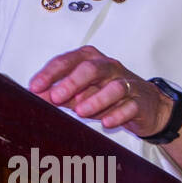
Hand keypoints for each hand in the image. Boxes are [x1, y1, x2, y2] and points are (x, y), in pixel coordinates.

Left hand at [28, 45, 170, 139]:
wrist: (146, 106)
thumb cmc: (108, 95)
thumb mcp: (80, 93)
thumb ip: (59, 93)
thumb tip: (35, 95)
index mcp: (90, 60)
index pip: (67, 61)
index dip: (50, 74)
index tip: (35, 87)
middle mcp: (109, 67)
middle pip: (91, 69)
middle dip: (71, 82)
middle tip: (55, 97)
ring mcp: (127, 83)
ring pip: (114, 87)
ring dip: (95, 99)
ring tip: (80, 112)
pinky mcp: (140, 101)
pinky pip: (130, 106)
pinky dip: (118, 114)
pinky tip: (106, 122)